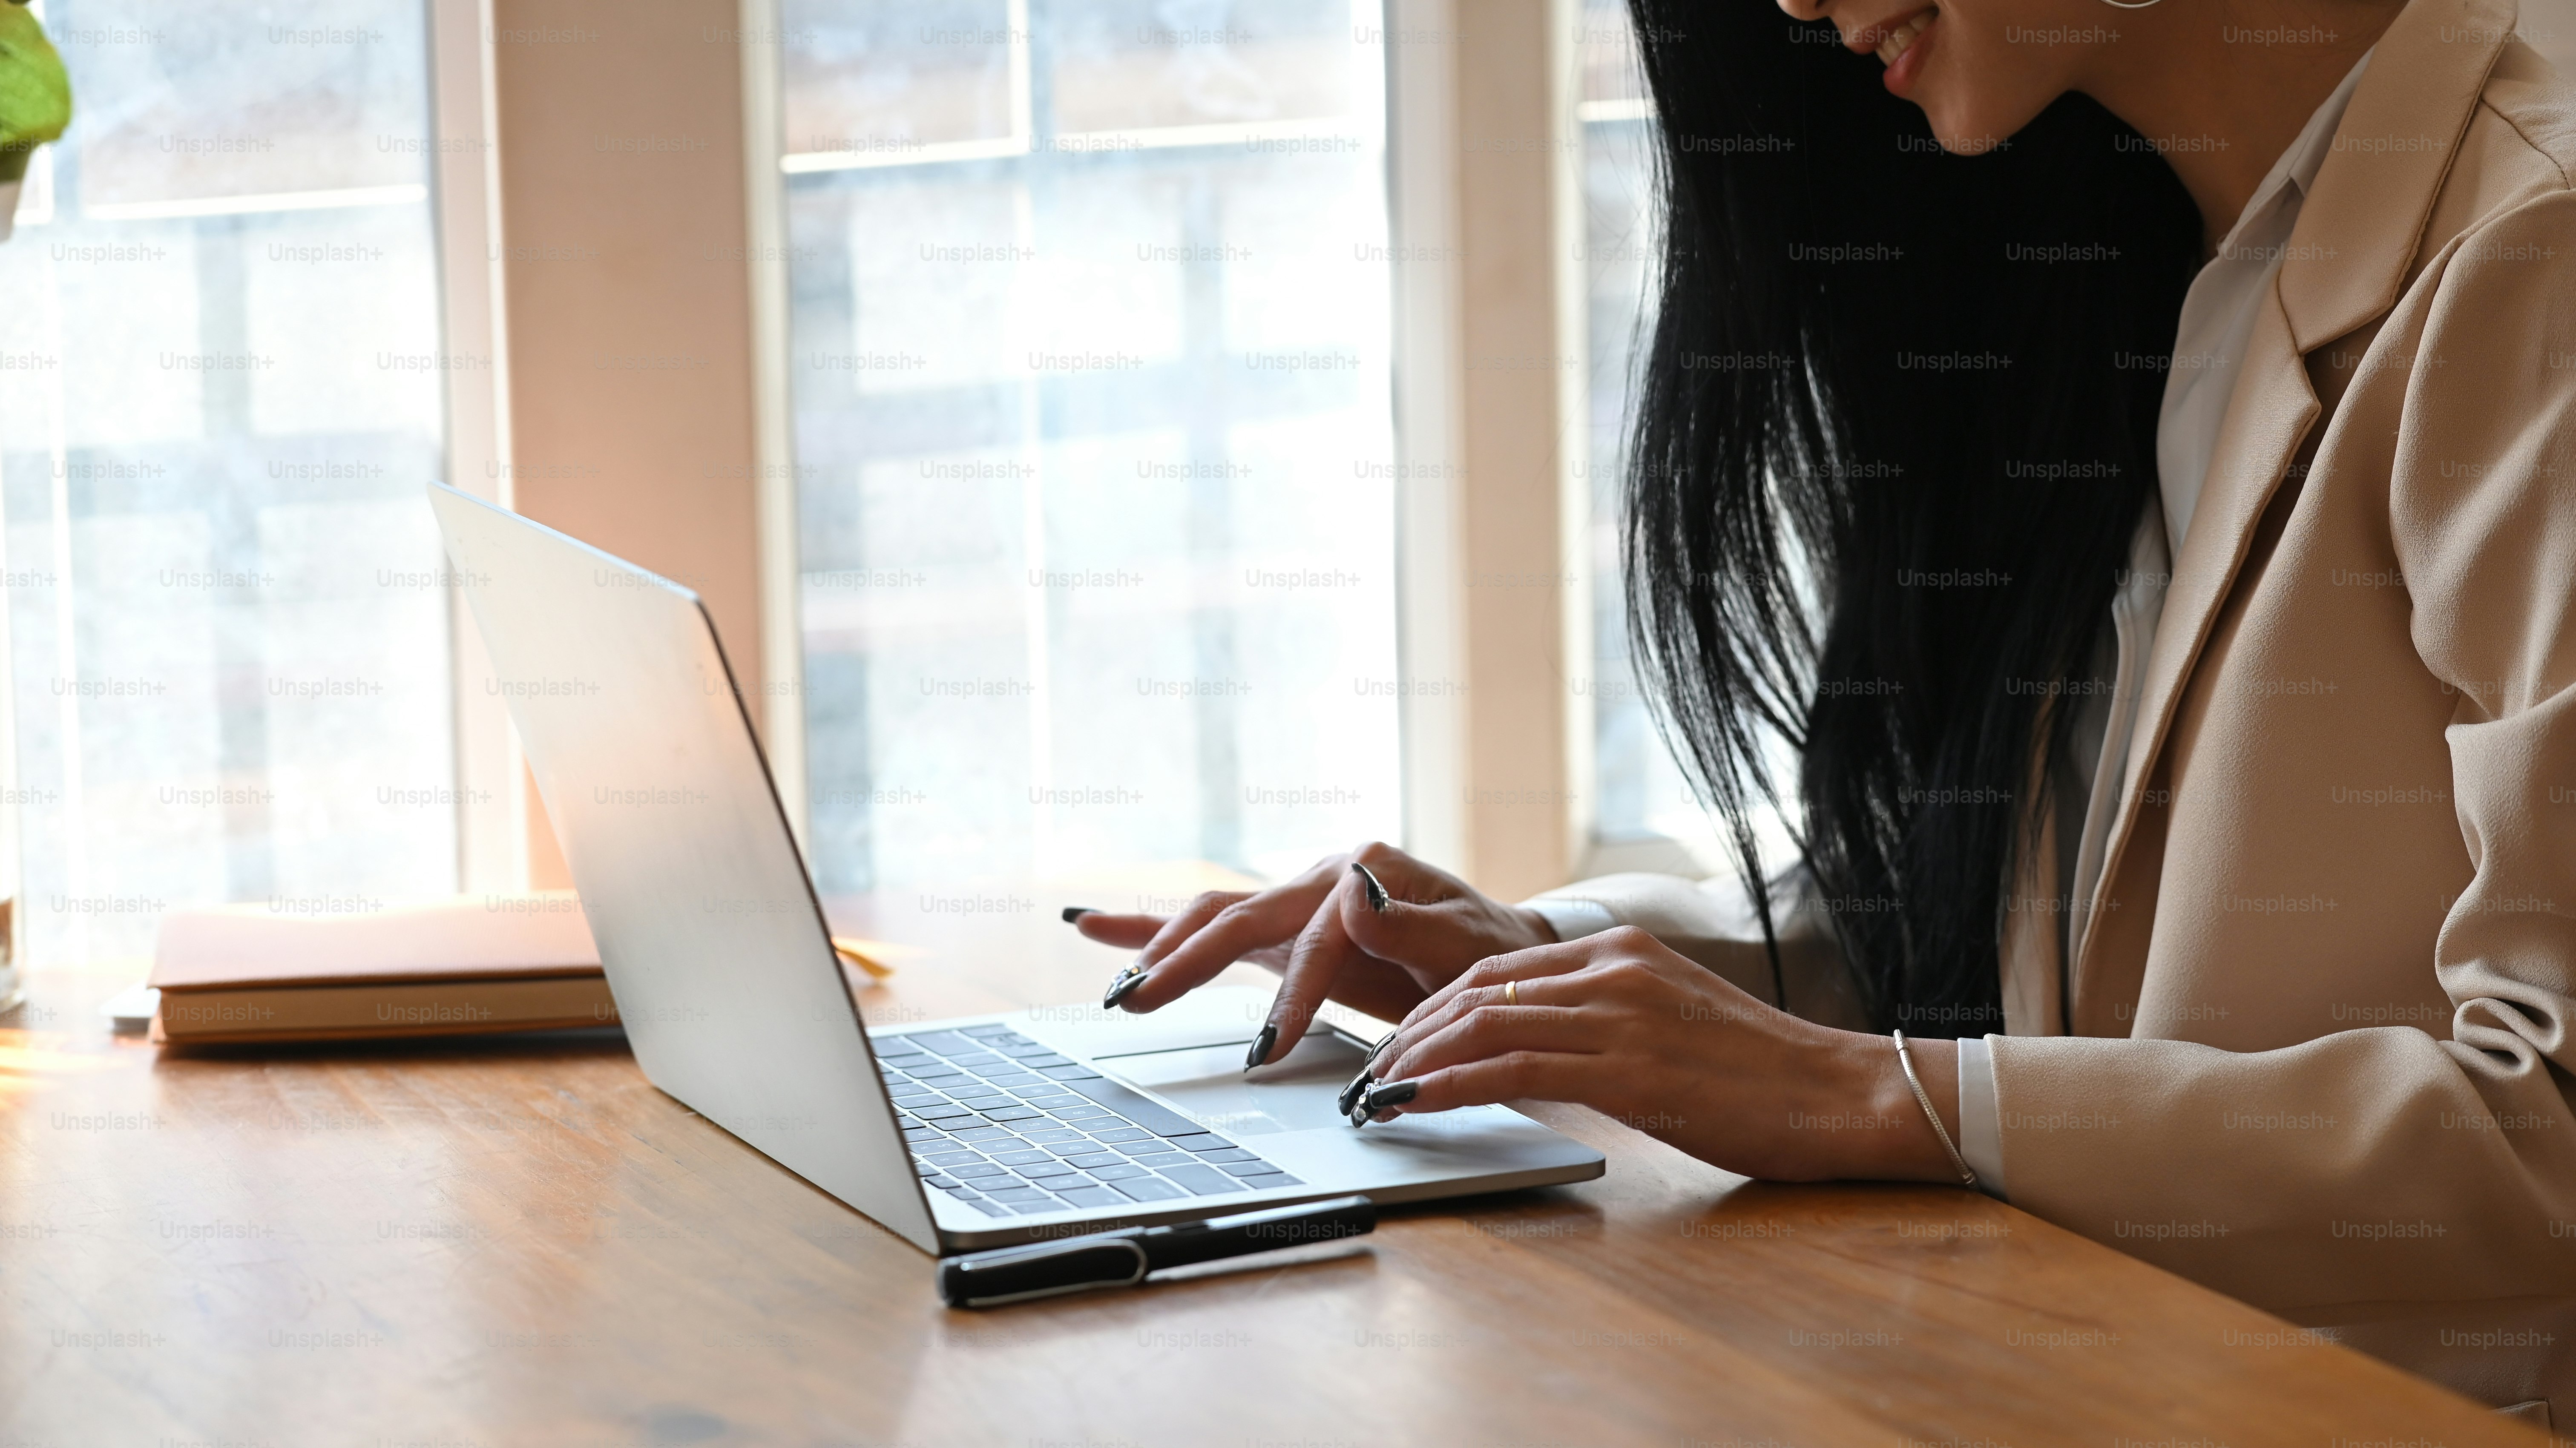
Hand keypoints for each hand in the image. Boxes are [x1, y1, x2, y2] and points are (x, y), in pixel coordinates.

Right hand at [1066, 842, 1557, 1065]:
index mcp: (1368, 871)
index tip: (1267, 1054)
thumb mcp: (1470, 947)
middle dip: (1186, 961)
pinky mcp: (1279, 925)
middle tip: (1140, 1003)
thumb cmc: (1487, 954)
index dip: (1291, 997)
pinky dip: (1148, 924)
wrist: (1495, 951)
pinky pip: (1212, 921)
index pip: (1315, 939)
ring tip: (1118, 986)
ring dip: (1161, 948)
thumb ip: (1417, 926)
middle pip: (1239, 914)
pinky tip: (1092, 924)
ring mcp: (1295, 897)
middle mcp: (1322, 874)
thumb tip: (1359, 895)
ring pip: (1214, 915)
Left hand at [1353, 927, 1966, 1183]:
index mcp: (1619, 953)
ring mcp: (1621, 1013)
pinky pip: (1513, 1067)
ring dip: (1414, 1062)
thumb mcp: (1666, 1028)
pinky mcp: (1629, 1065)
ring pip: (1483, 1024)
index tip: (1395, 1045)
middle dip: (1407, 1034)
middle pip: (1475, 991)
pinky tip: (1412, 1104)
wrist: (1841, 1094)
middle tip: (1366, 1075)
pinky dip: (1448, 1084)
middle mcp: (1613, 969)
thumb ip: (1599, 1025)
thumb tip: (1528, 1051)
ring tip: (1374, 1095)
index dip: (1432, 1009)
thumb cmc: (1759, 1077)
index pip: (1496, 971)